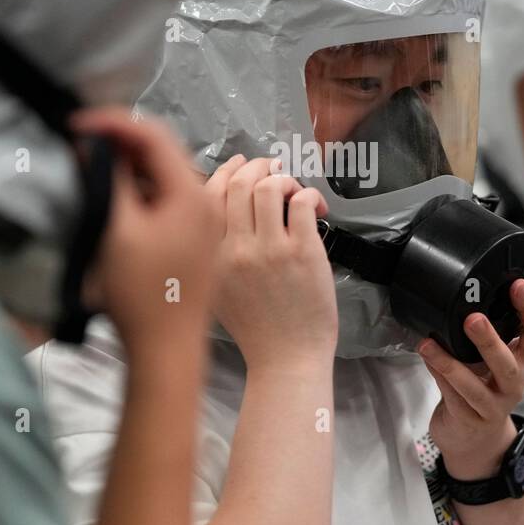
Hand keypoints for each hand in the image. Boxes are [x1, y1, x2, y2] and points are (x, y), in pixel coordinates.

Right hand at [72, 108, 218, 353]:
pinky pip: (169, 200)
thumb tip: (92, 145)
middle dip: (120, 142)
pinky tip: (117, 202)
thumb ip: (107, 181)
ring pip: (165, 176)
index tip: (75, 125)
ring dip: (130, 167)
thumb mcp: (116, 230)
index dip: (112, 123)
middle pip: (162, 151)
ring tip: (93, 171)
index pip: (153, 134)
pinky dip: (142, 192)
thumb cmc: (141, 295)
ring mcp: (203, 222)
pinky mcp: (196, 241)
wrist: (167, 351)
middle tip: (81, 144)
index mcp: (191, 194)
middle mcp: (205, 203)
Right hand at [205, 156, 337, 370]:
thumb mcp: (219, 290)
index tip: (240, 165)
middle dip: (258, 165)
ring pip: (269, 186)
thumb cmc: (256, 330)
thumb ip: (216, 253)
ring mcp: (270, 249)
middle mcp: (236, 248)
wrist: (286, 360)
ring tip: (295, 190)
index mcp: (211, 256)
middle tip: (273, 168)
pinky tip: (315, 208)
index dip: (226, 171)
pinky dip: (309, 195)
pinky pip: (302, 202)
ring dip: (284, 178)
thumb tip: (229, 211)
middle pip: (238, 183)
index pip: (208, 196)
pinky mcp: (303, 252)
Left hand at [421, 280, 523, 479]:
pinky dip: (437, 375)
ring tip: (429, 344)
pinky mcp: (471, 420)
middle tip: (473, 319)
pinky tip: (427, 358)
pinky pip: (452, 396)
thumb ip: (489, 332)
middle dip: (490, 340)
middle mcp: (515, 383)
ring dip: (450, 363)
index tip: (519, 285)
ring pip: (474, 386)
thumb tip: (469, 292)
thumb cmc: (484, 388)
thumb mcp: (494, 359)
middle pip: (508, 363)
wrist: (477, 440)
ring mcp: (494, 406)